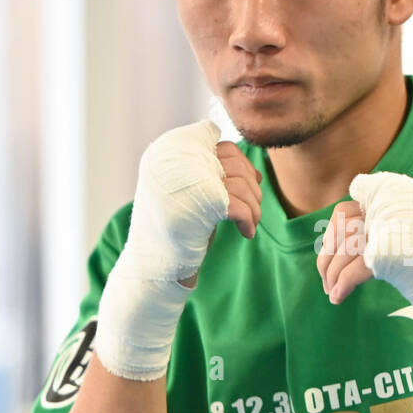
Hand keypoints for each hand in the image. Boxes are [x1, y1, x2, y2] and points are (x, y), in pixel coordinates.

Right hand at [178, 141, 262, 286]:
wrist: (155, 264)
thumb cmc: (176, 230)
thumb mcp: (196, 195)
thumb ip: (219, 178)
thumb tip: (257, 174)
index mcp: (173, 157)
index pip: (224, 148)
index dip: (244, 166)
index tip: (251, 185)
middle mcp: (176, 165)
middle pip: (235, 165)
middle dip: (252, 187)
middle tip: (252, 208)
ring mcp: (185, 185)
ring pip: (241, 185)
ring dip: (254, 206)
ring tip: (251, 222)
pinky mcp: (197, 209)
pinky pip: (239, 207)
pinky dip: (249, 220)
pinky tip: (247, 232)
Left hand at [318, 171, 412, 395]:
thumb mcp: (412, 234)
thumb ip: (385, 225)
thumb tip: (342, 233)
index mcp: (404, 193)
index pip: (353, 201)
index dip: (339, 230)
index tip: (335, 251)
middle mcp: (399, 201)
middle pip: (343, 220)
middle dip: (328, 250)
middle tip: (325, 275)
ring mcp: (396, 226)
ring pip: (346, 245)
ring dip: (332, 270)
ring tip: (331, 290)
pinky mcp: (392, 253)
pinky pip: (354, 269)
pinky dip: (342, 285)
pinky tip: (338, 298)